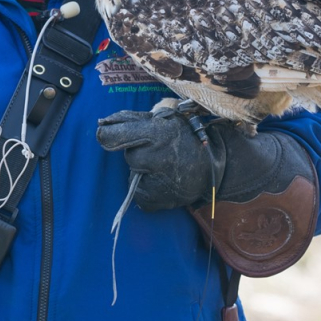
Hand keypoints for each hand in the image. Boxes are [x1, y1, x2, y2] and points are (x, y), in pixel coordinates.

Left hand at [97, 109, 315, 210]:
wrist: (218, 166)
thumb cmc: (189, 137)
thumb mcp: (165, 120)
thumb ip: (133, 120)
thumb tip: (102, 122)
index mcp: (157, 133)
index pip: (115, 136)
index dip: (108, 134)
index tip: (105, 132)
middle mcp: (155, 157)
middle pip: (128, 154)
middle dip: (138, 151)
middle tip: (158, 151)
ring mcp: (157, 181)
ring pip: (133, 173)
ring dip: (143, 169)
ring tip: (165, 166)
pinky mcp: (157, 201)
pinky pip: (139, 193)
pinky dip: (148, 187)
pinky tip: (164, 180)